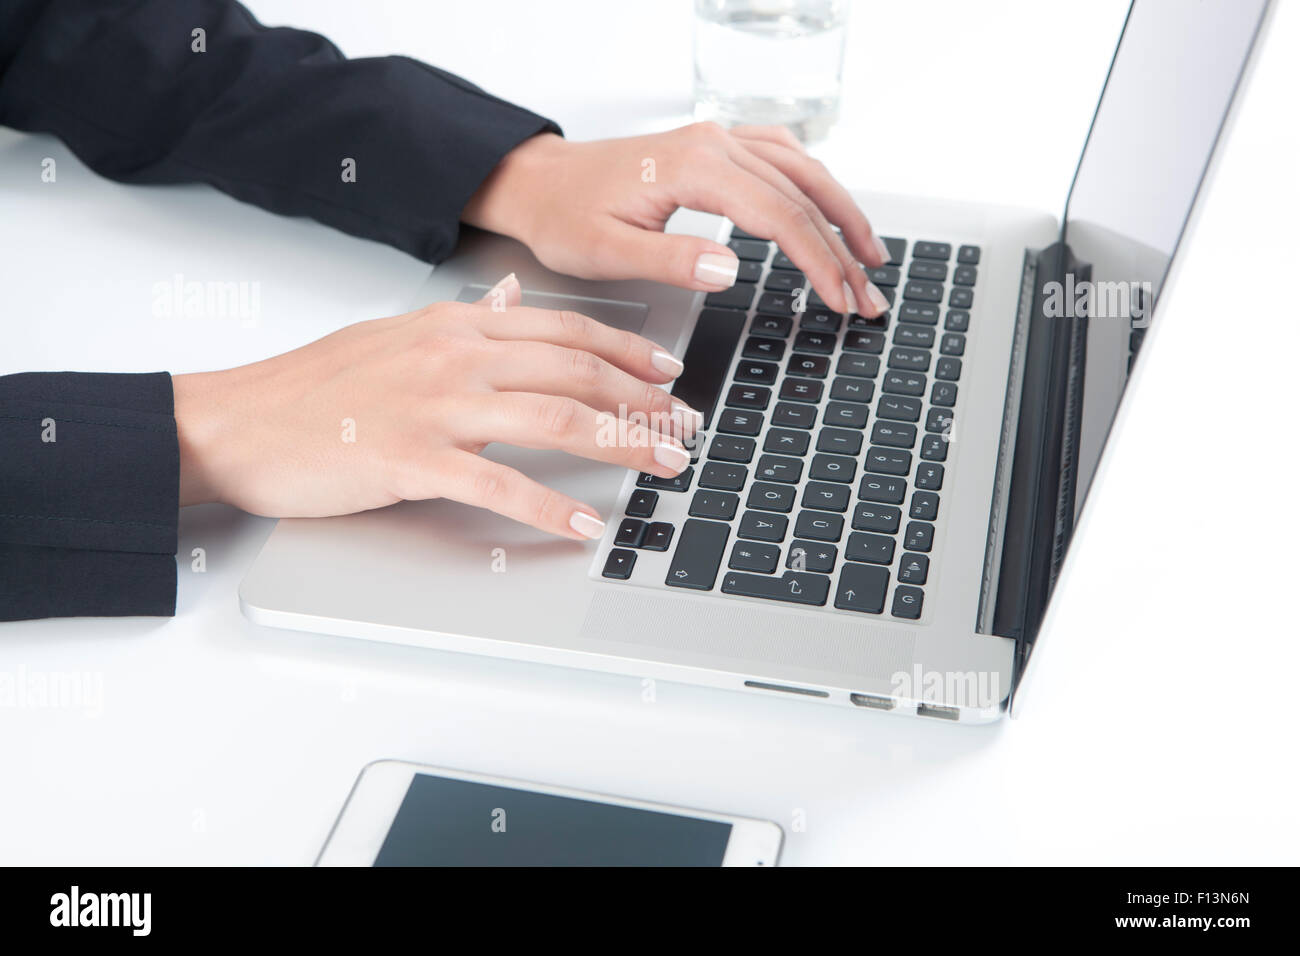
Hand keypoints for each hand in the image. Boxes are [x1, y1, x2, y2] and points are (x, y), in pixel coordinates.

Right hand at [173, 275, 698, 539]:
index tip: (668, 371)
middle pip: (575, 373)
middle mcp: (455, 356)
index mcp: (455, 325)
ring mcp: (435, 406)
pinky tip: (582, 524)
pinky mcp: (411, 459)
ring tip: (663, 464)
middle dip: (643, 400)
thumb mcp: (397, 333)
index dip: (627, 351)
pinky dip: (547, 506)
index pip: (564, 330)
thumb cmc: (315, 386)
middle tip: (686, 426)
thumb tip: (512, 297)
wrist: (239, 421)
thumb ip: (464, 318)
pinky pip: (497, 484)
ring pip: (555, 419)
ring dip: (621, 444)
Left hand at [462, 123, 891, 316]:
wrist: (539, 184)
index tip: (841, 299)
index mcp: (693, 167)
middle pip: (801, 191)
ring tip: (869, 256)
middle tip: (869, 295)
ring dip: (840, 211)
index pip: (779, 214)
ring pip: (801, 169)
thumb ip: (671, 260)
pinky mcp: (712, 148)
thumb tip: (731, 268)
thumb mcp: (607, 252)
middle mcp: (713, 142)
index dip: (819, 261)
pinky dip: (814, 183)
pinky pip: (781, 155)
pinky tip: (829, 206)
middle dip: (843, 246)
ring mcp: (715, 139)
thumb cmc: (566, 216)